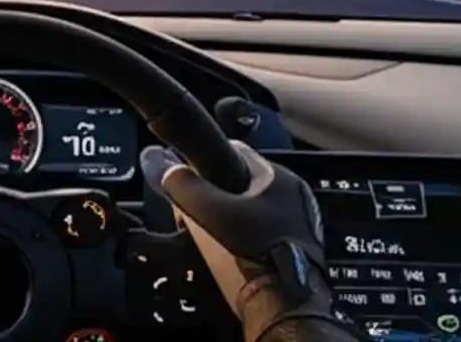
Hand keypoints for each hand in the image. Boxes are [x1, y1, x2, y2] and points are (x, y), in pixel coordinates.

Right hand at [141, 142, 358, 341]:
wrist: (284, 308)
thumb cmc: (249, 254)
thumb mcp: (208, 215)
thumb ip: (182, 186)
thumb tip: (158, 161)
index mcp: (281, 178)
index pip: (235, 152)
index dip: (204, 163)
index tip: (186, 180)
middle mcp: (296, 196)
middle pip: (242, 182)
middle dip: (215, 195)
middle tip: (194, 214)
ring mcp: (301, 224)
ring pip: (252, 208)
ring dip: (229, 217)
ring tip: (209, 236)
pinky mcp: (298, 248)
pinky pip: (263, 231)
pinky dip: (245, 236)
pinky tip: (231, 252)